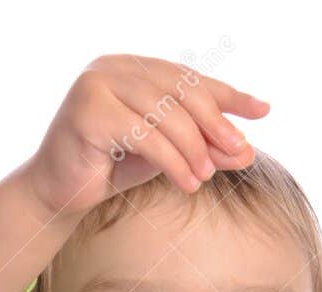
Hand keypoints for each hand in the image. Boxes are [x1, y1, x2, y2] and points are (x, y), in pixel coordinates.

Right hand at [22, 53, 269, 218]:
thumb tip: (246, 150)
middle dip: (214, 123)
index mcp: (133, 67)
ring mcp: (96, 84)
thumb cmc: (111, 168)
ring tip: (205, 177)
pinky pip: (143, 134)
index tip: (261, 111)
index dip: (227, 94)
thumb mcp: (167, 154)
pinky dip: (171, 160)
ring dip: (193, 148)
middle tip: (237, 151)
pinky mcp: (87, 110)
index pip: (188, 78)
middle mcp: (113, 66)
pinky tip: (186, 182)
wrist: (60, 194)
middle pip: (180, 91)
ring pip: (163, 114)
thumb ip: (202, 147)